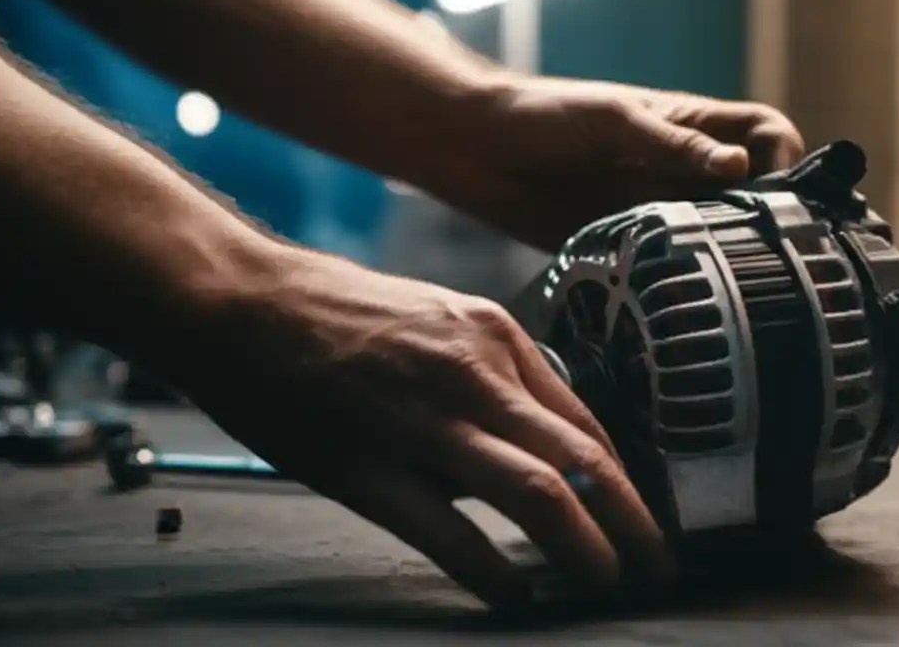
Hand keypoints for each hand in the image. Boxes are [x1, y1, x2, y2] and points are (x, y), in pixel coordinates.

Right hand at [170, 248, 672, 606]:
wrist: (241, 303)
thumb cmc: (339, 315)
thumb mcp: (438, 319)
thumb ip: (494, 377)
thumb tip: (541, 444)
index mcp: (493, 335)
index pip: (587, 421)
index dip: (628, 480)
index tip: (643, 517)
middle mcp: (472, 373)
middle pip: (583, 459)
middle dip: (633, 523)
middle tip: (657, 567)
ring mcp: (421, 422)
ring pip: (538, 493)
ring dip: (588, 549)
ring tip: (611, 584)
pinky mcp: (367, 469)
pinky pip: (451, 534)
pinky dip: (497, 572)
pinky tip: (519, 596)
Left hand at [433, 75, 803, 250]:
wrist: (475, 150)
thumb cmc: (544, 115)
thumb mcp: (612, 120)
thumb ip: (673, 144)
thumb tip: (740, 166)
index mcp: (692, 127)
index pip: (768, 136)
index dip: (786, 161)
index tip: (779, 196)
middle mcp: (685, 171)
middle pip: (753, 196)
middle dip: (767, 223)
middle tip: (766, 255)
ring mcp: (659, 210)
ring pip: (716, 238)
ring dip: (725, 258)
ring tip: (725, 280)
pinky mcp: (630, 247)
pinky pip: (670, 269)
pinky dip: (681, 283)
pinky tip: (679, 297)